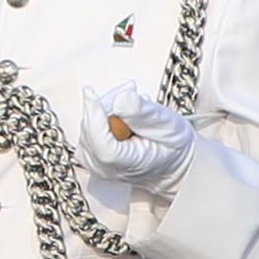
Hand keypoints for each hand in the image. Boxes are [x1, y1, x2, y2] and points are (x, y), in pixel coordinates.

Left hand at [76, 74, 198, 190]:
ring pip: (87, 127)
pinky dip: (102, 115)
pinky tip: (121, 112)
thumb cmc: (171, 148)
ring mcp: (95, 163)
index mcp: (128, 165)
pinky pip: (88, 128)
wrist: (170, 162)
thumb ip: (145, 114)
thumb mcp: (169, 126)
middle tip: (130, 90)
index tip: (90, 92)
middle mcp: (106, 168)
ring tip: (132, 104)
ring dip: (106, 108)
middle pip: (91, 130)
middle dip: (107, 105)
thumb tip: (121, 100)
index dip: (94, 116)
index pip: (101, 143)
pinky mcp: (90, 154)